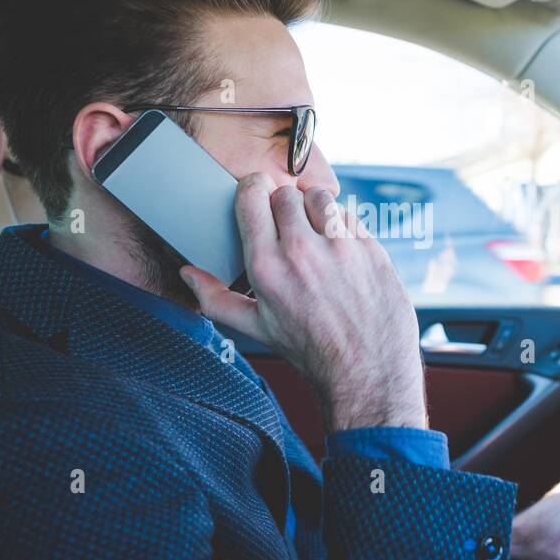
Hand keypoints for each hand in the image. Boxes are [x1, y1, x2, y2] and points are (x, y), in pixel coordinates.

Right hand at [180, 172, 427, 431]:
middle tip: (287, 227)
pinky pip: (351, 217)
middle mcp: (302, 251)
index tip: (256, 196)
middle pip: (286, 193)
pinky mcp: (371, 249)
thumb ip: (216, 298)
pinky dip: (343, 227)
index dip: (253, 189)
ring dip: (315, 209)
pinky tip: (341, 251)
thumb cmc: (311, 350)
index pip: (252, 194)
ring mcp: (340, 247)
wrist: (368, 370)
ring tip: (315, 234)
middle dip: (283, 205)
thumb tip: (188, 275)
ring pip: (320, 197)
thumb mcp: (257, 328)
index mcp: (267, 267)